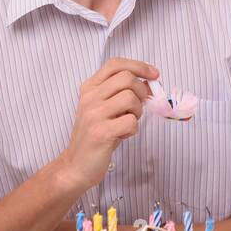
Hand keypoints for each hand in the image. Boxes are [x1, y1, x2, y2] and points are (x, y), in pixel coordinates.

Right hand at [54, 58, 157, 193]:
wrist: (75, 166)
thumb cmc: (96, 136)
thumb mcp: (105, 109)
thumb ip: (122, 93)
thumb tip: (150, 84)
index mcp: (89, 88)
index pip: (115, 64)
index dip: (139, 66)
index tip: (154, 74)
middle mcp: (89, 98)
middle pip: (126, 78)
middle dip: (142, 91)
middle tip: (140, 106)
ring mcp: (94, 115)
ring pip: (130, 98)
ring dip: (138, 111)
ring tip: (129, 122)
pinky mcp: (101, 132)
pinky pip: (131, 122)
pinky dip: (133, 129)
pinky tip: (123, 135)